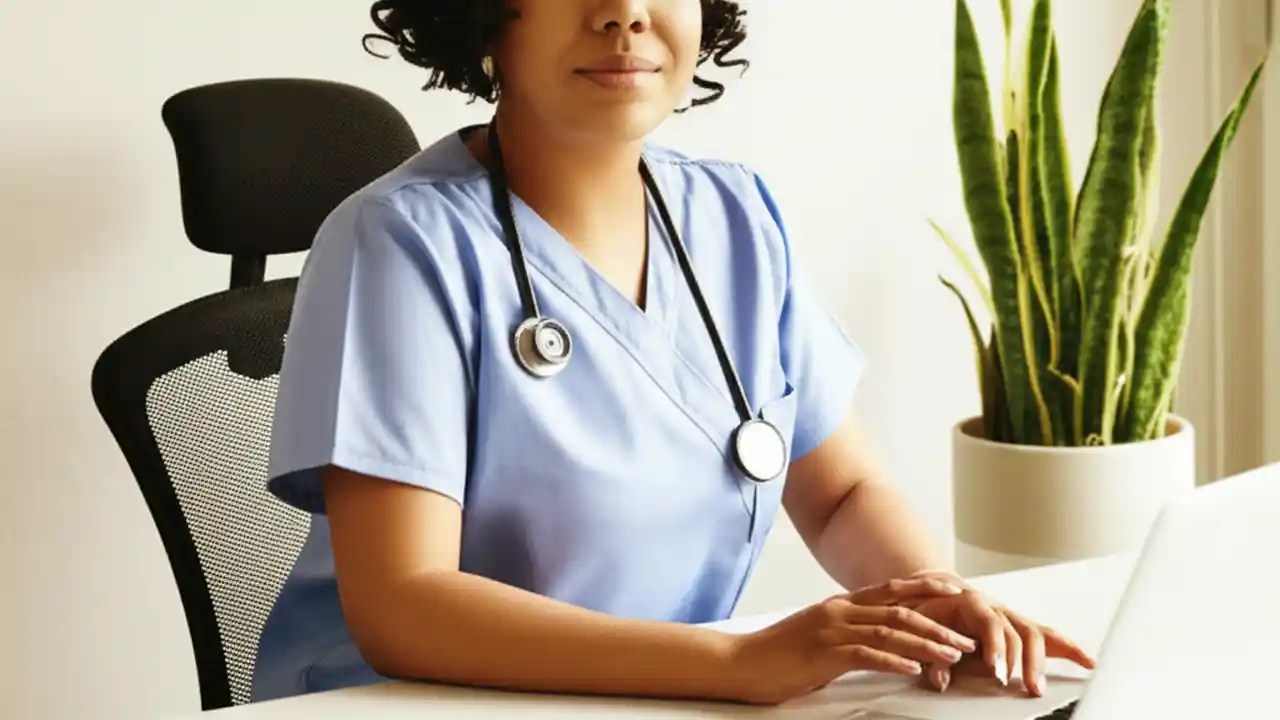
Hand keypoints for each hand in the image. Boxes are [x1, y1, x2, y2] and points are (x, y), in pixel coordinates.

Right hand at [724, 577, 978, 704]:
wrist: (740, 662)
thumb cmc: (778, 655)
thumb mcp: (818, 636)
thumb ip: (847, 634)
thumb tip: (878, 643)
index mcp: (839, 605)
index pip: (891, 590)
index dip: (926, 590)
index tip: (956, 592)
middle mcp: (839, 611)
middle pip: (899, 611)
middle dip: (938, 624)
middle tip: (967, 637)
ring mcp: (831, 630)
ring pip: (889, 632)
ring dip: (926, 644)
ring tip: (953, 655)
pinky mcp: (823, 654)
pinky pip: (866, 655)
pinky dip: (894, 661)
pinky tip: (914, 669)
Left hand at [896, 571, 1095, 696]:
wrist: (937, 595)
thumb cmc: (931, 612)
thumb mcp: (923, 629)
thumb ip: (932, 655)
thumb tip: (940, 679)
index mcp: (972, 603)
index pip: (990, 623)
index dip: (996, 647)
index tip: (997, 670)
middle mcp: (996, 607)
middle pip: (1018, 631)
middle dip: (1022, 661)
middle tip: (1021, 685)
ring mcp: (1011, 617)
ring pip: (1034, 634)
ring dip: (1040, 662)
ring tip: (1038, 687)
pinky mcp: (1021, 628)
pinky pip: (1049, 636)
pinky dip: (1069, 648)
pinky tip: (1087, 662)